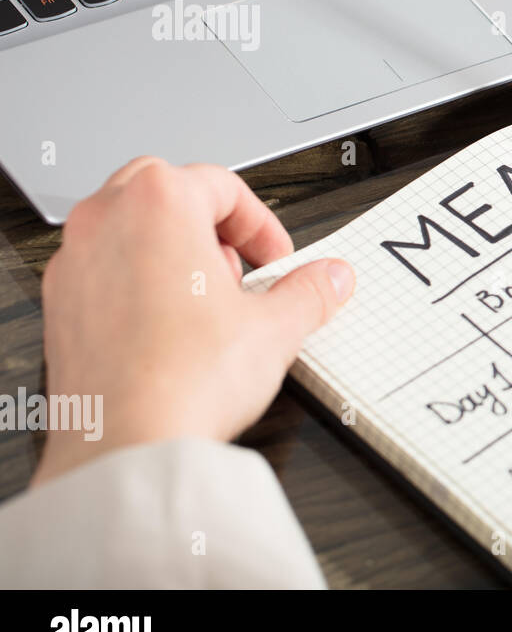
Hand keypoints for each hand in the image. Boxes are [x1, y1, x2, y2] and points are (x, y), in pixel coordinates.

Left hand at [35, 157, 354, 484]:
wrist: (125, 446)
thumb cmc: (182, 380)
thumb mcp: (275, 328)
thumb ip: (311, 292)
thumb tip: (331, 279)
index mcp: (158, 203)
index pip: (222, 185)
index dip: (262, 225)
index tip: (277, 260)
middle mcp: (105, 221)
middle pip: (166, 190)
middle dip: (211, 226)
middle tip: (240, 270)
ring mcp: (75, 264)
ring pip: (129, 228)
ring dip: (173, 251)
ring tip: (207, 302)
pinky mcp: (61, 307)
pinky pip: (104, 271)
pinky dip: (138, 284)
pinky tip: (172, 331)